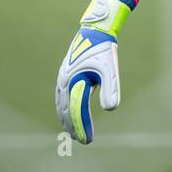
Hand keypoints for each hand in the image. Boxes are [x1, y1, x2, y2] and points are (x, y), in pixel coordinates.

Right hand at [54, 0, 135, 143]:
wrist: (94, 31)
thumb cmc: (104, 49)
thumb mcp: (110, 69)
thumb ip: (111, 89)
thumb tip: (110, 109)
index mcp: (75, 80)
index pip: (77, 109)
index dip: (82, 126)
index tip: (87, 140)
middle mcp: (65, 80)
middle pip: (67, 109)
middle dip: (74, 126)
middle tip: (82, 141)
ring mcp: (63, 77)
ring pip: (61, 103)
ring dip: (66, 118)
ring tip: (72, 132)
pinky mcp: (64, 74)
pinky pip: (60, 96)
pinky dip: (63, 108)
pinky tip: (66, 114)